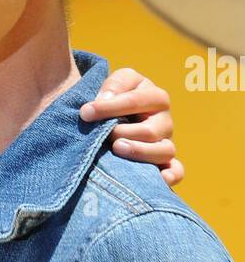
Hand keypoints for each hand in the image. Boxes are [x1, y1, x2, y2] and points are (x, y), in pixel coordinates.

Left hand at [80, 70, 182, 186]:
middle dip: (125, 132)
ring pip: (164, 151)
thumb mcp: (117, 82)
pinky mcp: (165, 162)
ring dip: (141, 152)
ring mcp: (166, 143)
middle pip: (151, 130)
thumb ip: (114, 85)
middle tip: (105, 135)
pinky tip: (159, 179)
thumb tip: (104, 100)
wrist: (120, 114)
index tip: (85, 113)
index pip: (135, 101)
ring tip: (118, 148)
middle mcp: (165, 122)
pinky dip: (171, 175)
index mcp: (156, 97)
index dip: (109, 107)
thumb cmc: (118, 96)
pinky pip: (176, 171)